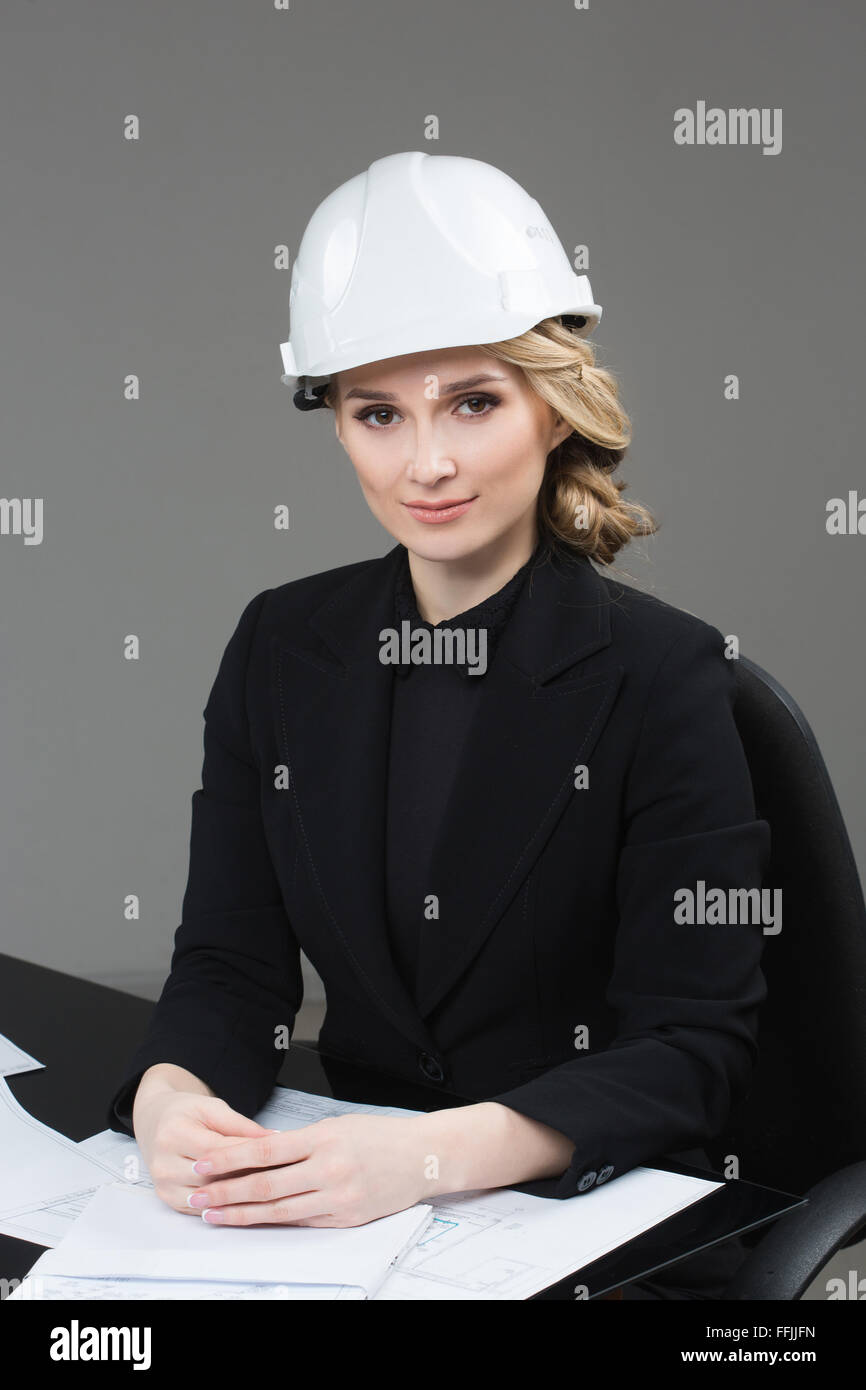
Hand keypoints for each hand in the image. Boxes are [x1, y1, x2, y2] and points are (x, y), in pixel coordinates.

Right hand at [134, 1087, 278, 1214]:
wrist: (155, 1122)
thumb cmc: (185, 1113)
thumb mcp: (212, 1108)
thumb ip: (242, 1125)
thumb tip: (273, 1139)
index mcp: (174, 1134)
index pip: (218, 1150)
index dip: (249, 1155)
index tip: (277, 1157)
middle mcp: (163, 1162)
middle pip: (212, 1178)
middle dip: (247, 1178)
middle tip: (277, 1177)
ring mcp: (163, 1184)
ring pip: (208, 1198)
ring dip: (237, 1196)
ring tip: (264, 1190)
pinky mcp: (167, 1198)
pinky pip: (200, 1209)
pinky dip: (222, 1206)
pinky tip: (243, 1201)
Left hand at [185, 1113, 431, 1226]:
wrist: (424, 1157)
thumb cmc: (381, 1135)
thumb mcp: (337, 1126)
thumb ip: (300, 1142)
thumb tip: (260, 1152)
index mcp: (323, 1139)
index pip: (264, 1151)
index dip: (229, 1159)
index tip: (203, 1163)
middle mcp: (329, 1169)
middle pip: (265, 1185)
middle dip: (225, 1192)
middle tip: (196, 1195)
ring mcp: (338, 1197)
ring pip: (279, 1211)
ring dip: (241, 1215)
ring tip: (214, 1215)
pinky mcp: (347, 1218)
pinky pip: (303, 1222)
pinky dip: (275, 1223)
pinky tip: (253, 1223)